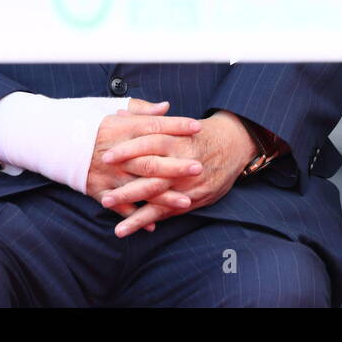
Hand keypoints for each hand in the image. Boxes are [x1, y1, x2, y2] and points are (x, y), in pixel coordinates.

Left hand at [98, 105, 257, 236]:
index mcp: (177, 140)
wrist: (235, 143)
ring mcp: (189, 184)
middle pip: (155, 177)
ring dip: (138, 214)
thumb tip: (118, 112)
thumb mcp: (175, 122)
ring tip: (118, 228)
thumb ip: (147, 119)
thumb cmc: (199, 133)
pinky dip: (151, 220)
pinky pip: (170, 211)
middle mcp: (183, 163)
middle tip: (106, 198)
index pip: (150, 143)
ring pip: (161, 200)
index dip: (128, 150)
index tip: (106, 157)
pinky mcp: (194, 198)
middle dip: (129, 190)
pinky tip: (132, 229)